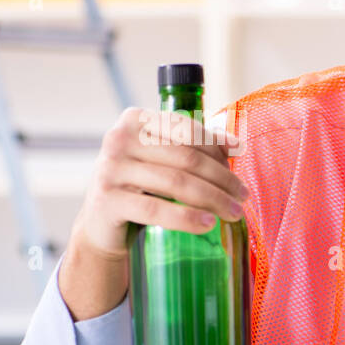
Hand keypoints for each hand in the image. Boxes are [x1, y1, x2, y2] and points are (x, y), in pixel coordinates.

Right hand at [59, 107, 247, 320]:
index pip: (187, 129)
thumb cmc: (141, 185)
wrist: (102, 221)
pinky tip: (208, 224)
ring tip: (233, 212)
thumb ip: (194, 147)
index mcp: (135, 121)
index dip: (217, 148)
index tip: (238, 163)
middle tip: (242, 196)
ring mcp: (110, 168)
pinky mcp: (107, 200)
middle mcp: (118, 139)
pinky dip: (187, 217)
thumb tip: (235, 144)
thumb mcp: (163, 160)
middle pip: (186, 158)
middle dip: (222, 179)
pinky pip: (156, 209)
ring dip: (213, 199)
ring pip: (176, 183)